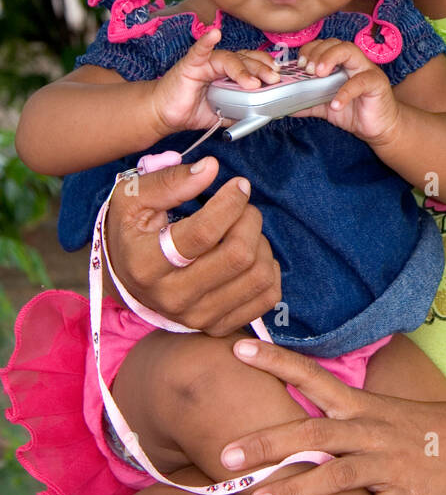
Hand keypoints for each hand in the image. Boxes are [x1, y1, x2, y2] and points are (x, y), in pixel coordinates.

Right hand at [104, 156, 280, 334]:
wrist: (127, 276)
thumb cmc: (133, 230)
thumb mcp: (134, 197)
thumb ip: (170, 181)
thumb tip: (211, 169)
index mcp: (147, 264)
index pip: (204, 233)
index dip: (231, 202)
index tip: (239, 185)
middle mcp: (172, 297)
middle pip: (238, 255)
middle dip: (250, 219)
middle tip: (243, 207)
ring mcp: (196, 316)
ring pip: (258, 276)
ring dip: (261, 243)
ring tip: (244, 230)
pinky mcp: (217, 325)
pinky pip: (267, 296)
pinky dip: (270, 268)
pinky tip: (252, 254)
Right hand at [150, 26, 280, 134]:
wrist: (163, 113)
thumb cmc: (192, 109)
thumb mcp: (222, 115)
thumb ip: (240, 113)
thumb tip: (262, 117)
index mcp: (231, 72)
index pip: (253, 64)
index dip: (267, 67)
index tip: (281, 76)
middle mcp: (221, 63)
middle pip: (246, 60)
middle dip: (262, 68)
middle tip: (274, 79)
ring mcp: (206, 61)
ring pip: (229, 58)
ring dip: (243, 69)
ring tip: (253, 82)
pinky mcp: (189, 64)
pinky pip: (199, 50)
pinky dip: (206, 41)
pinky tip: (214, 33)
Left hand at [219, 341, 445, 494]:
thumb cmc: (431, 428)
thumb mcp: (386, 410)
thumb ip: (346, 413)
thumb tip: (303, 405)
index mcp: (363, 405)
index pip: (312, 375)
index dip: (275, 361)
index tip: (237, 347)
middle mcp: (372, 429)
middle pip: (312, 431)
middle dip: (267, 443)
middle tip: (225, 455)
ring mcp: (390, 464)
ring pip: (336, 474)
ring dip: (295, 489)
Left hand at [292, 39, 400, 142]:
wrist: (378, 128)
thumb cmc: (354, 111)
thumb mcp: (326, 107)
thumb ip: (308, 103)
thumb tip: (284, 107)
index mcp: (341, 63)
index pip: (324, 45)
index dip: (310, 50)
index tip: (299, 64)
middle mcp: (354, 61)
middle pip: (336, 43)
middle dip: (318, 52)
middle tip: (307, 69)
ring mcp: (367, 69)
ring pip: (350, 51)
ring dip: (331, 58)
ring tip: (319, 74)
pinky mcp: (377, 83)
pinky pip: (361, 82)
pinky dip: (345, 92)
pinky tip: (335, 104)